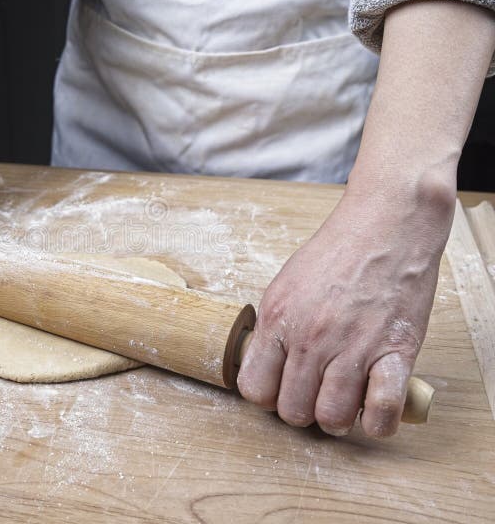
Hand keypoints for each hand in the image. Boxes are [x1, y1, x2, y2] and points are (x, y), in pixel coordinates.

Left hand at [237, 179, 453, 436]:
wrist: (386, 225)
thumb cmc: (338, 252)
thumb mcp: (286, 284)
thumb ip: (275, 326)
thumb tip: (266, 364)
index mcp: (278, 319)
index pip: (254, 389)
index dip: (267, 397)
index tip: (281, 389)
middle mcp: (310, 338)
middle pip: (292, 411)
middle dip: (303, 411)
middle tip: (315, 395)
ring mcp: (352, 347)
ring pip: (331, 417)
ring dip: (337, 420)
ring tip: (345, 403)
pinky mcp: (394, 351)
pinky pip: (381, 411)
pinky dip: (379, 422)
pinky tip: (376, 413)